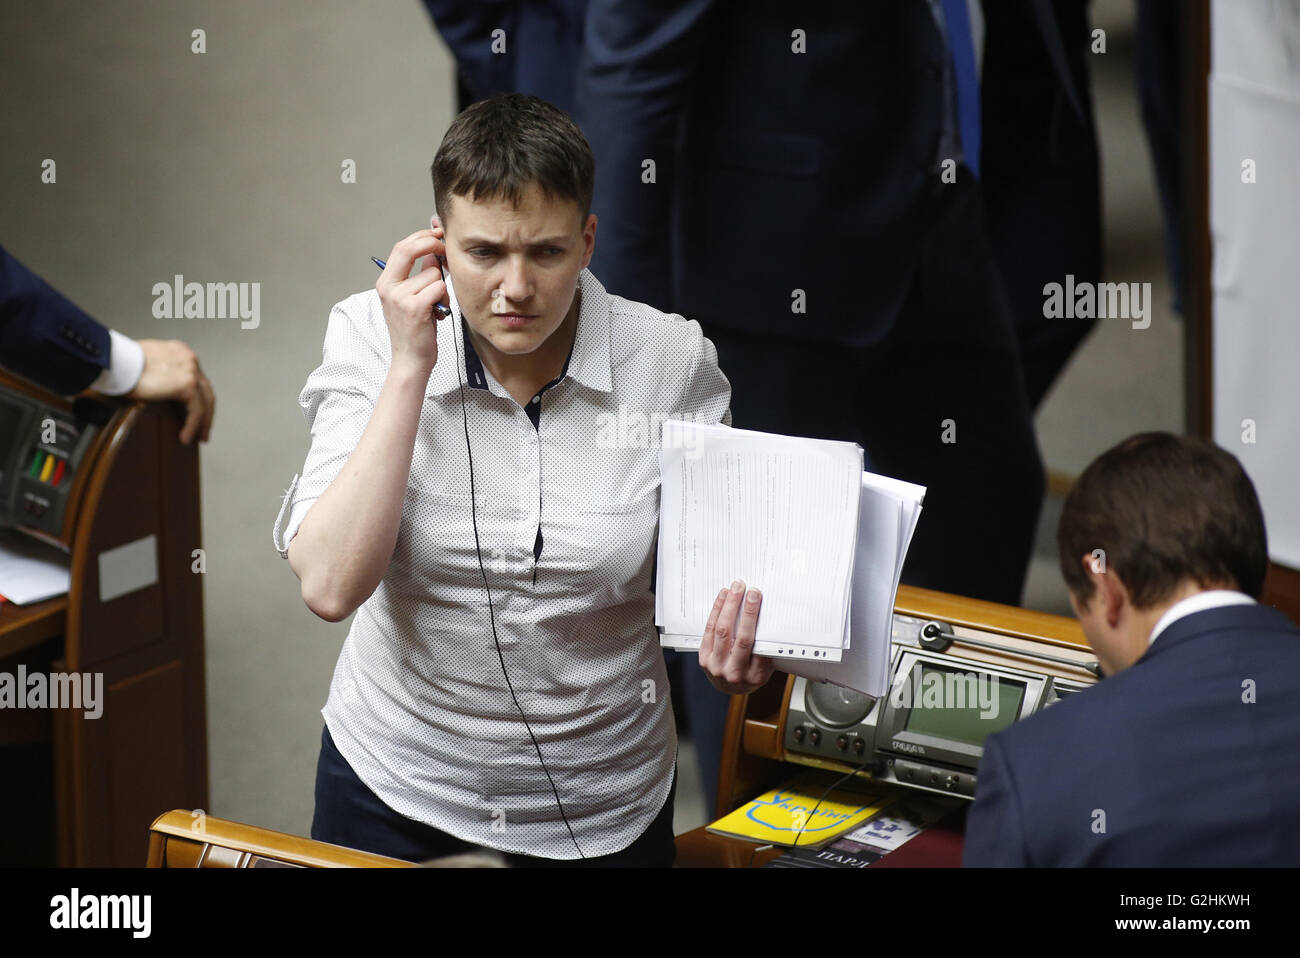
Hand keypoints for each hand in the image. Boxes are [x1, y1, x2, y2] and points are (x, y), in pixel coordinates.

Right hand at [127, 340, 214, 444]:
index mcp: (179, 352)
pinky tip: (185, 438)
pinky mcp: (187, 384)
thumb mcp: (144, 364)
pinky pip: (196, 411)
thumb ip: (157, 372)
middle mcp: (188, 359)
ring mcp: (190, 370)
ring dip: (203, 423)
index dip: (198, 398)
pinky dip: (192, 426)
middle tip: (202, 431)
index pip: (196, 378)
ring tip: (197, 438)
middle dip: (206, 412)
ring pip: (205, 402)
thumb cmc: (119, 364)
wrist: (114, 362)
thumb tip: (156, 389)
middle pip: (205, 390)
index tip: (196, 413)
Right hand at [376, 226, 449, 372]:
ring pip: (433, 273)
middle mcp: (388, 287)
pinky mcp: (415, 307)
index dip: (422, 236)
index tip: (438, 233)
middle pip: (411, 249)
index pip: (402, 247)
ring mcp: (400, 297)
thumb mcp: (413, 298)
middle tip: (445, 250)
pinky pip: (439, 287)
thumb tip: (434, 251)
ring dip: (443, 287)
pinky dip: (445, 299)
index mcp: (386, 283)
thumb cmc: (415, 330)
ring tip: (437, 306)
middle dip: (433, 244)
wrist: (411, 360)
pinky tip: (438, 313)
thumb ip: (420, 274)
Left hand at [699, 580, 774, 694]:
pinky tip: (723, 597)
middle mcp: (735, 673)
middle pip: (743, 638)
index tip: (763, 603)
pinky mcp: (703, 658)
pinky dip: (717, 611)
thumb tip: (771, 615)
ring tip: (736, 589)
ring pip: (723, 631)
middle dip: (748, 612)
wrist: (729, 686)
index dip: (761, 625)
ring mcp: (717, 667)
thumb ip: (767, 647)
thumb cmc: (750, 672)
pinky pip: (709, 630)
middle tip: (752, 592)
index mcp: (756, 677)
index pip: (762, 648)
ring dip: (729, 606)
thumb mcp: (765, 666)